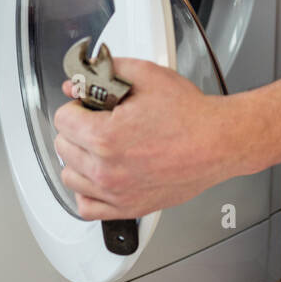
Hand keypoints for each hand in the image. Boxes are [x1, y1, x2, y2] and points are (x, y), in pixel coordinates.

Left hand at [53, 57, 241, 220]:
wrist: (219, 142)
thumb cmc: (190, 115)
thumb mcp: (146, 75)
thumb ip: (104, 73)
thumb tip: (77, 84)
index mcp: (105, 137)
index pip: (62, 119)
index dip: (76, 106)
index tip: (89, 106)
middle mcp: (107, 169)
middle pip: (63, 147)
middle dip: (77, 130)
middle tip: (98, 122)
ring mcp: (116, 192)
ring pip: (70, 177)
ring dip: (79, 160)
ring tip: (98, 148)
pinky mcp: (129, 207)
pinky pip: (87, 207)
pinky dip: (87, 192)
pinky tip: (99, 176)